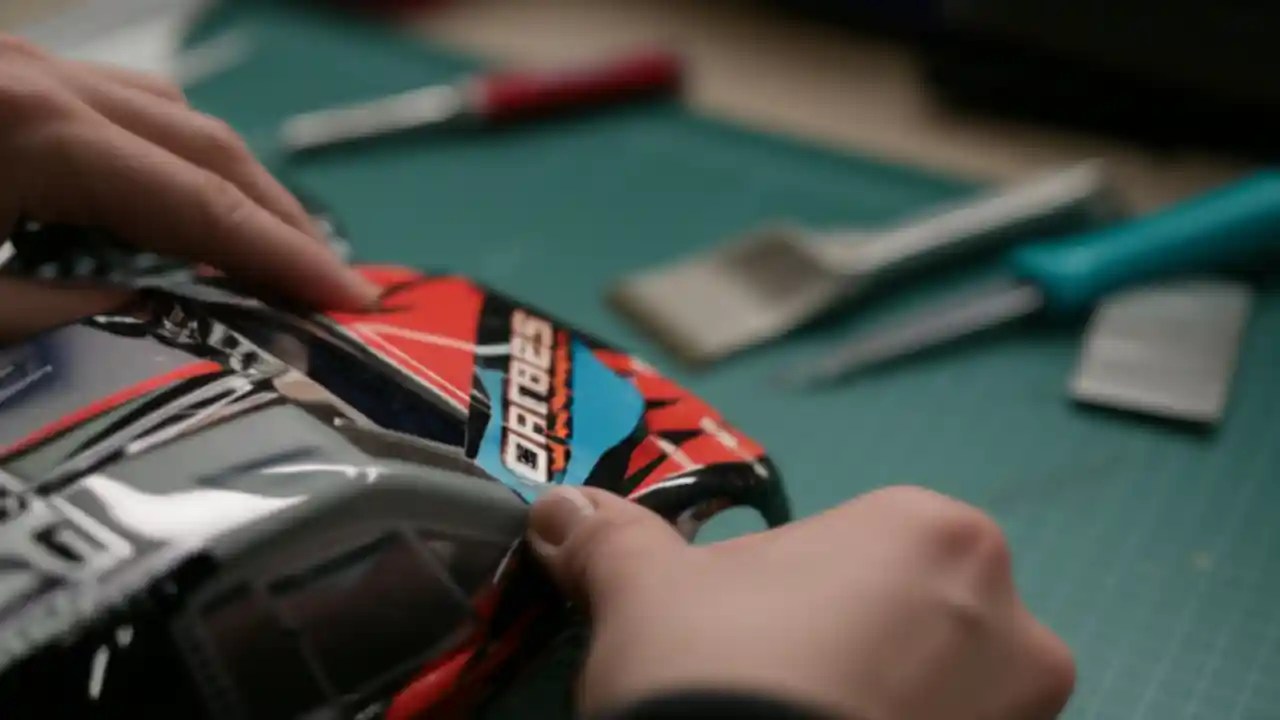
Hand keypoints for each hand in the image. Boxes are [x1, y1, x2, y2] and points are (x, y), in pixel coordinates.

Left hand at [0, 35, 377, 341]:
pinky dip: (170, 155)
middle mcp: (43, 80)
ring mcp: (24, 65)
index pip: (200, 204)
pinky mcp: (6, 74)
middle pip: (208, 144)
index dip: (287, 257)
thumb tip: (156, 315)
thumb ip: (64, 317)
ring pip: (171, 112)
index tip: (354, 300)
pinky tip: (172, 202)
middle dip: (280, 217)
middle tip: (330, 285)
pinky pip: (118, 103)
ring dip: (231, 181)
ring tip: (262, 250)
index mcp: (32, 133)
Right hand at [527, 485, 1075, 718]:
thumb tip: (558, 507)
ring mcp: (1024, 710)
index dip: (782, 596)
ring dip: (880, 703)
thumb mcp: (642, 593)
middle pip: (904, 619)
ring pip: (939, 692)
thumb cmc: (716, 670)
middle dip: (841, 651)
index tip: (740, 642)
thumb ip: (609, 537)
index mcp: (927, 529)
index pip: (847, 548)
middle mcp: (1008, 612)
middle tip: (769, 694)